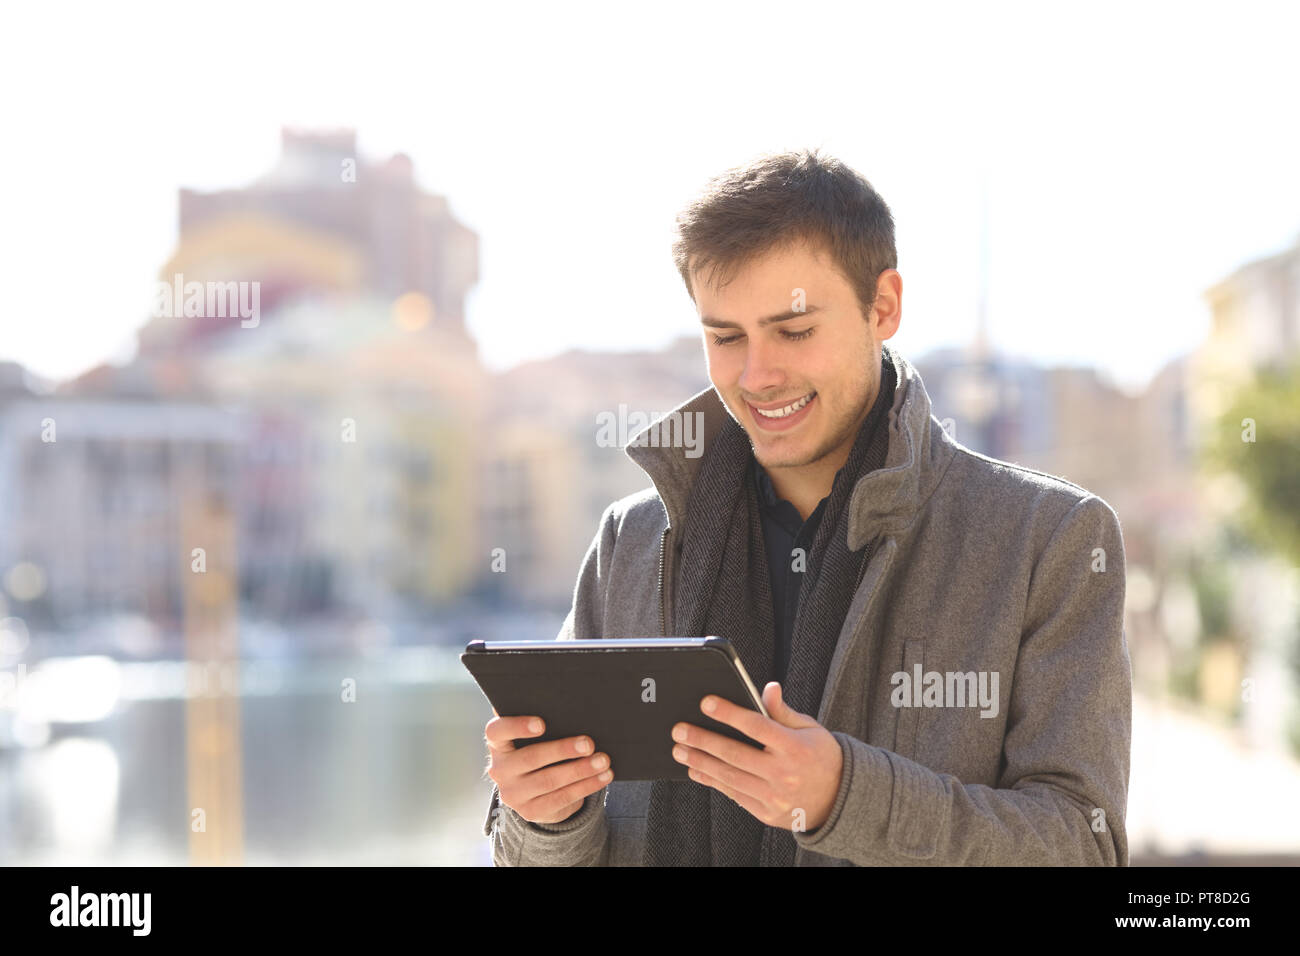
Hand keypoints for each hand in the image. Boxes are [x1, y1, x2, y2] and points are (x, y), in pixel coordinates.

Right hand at [485, 710, 613, 824]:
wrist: (533, 792)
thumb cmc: (537, 751)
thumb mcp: (532, 739)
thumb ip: (542, 725)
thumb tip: (569, 709)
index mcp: (498, 744)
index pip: (496, 732)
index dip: (517, 726)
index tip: (542, 724)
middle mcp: (500, 770)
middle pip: (531, 758)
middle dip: (563, 750)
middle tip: (589, 743)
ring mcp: (513, 794)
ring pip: (549, 781)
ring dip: (580, 770)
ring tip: (603, 760)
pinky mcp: (530, 811)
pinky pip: (561, 798)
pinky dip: (585, 786)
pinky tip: (603, 777)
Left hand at [670, 682, 843, 832]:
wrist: (838, 800)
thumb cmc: (821, 756)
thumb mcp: (810, 728)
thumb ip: (783, 711)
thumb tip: (768, 688)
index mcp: (795, 747)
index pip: (757, 726)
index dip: (729, 713)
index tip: (706, 703)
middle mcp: (784, 773)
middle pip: (735, 754)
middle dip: (703, 740)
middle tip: (679, 730)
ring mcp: (774, 796)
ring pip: (729, 777)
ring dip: (700, 762)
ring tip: (680, 749)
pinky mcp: (765, 812)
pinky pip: (733, 794)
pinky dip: (712, 781)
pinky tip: (696, 769)